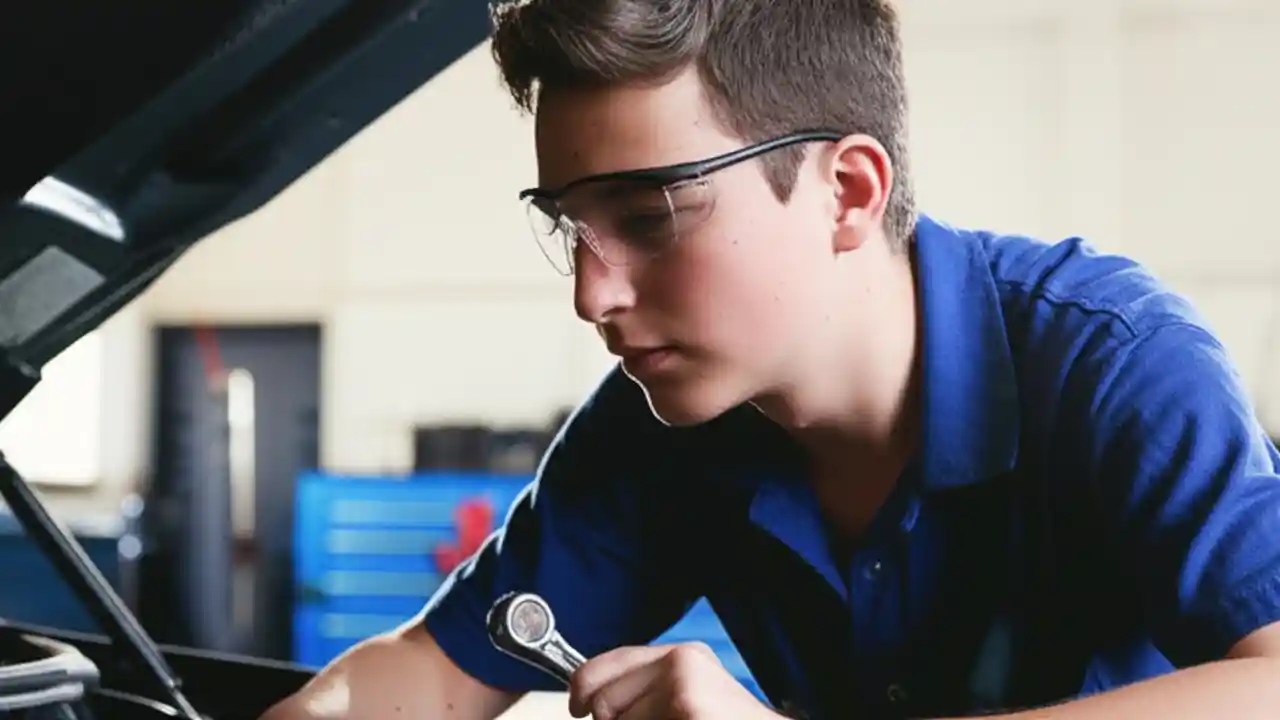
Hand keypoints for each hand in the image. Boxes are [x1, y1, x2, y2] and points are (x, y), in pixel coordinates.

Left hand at [568, 642, 781, 719]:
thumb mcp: (688, 699)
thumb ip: (648, 692)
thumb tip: (592, 704)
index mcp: (681, 656)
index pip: (608, 662)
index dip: (583, 687)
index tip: (577, 707)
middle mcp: (681, 660)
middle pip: (605, 700)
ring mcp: (684, 683)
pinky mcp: (687, 705)